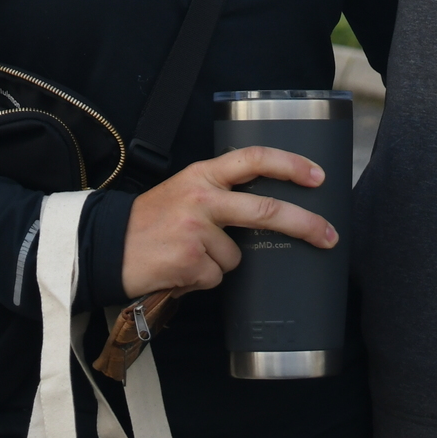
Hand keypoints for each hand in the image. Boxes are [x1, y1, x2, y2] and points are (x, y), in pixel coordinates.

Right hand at [120, 147, 336, 296]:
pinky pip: (216, 277)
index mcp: (203, 174)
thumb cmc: (152, 221)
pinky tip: (179, 269)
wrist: (107, 246)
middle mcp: (202, 197)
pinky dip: (202, 279)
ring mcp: (197, 230)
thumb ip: (221, 193)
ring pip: (237, 256)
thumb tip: (264, 212)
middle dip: (305, 224)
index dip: (289, 164)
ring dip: (219, 262)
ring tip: (188, 254)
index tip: (318, 175)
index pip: (253, 158)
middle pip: (266, 209)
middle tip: (330, 236)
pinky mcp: (191, 262)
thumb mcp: (186, 190)